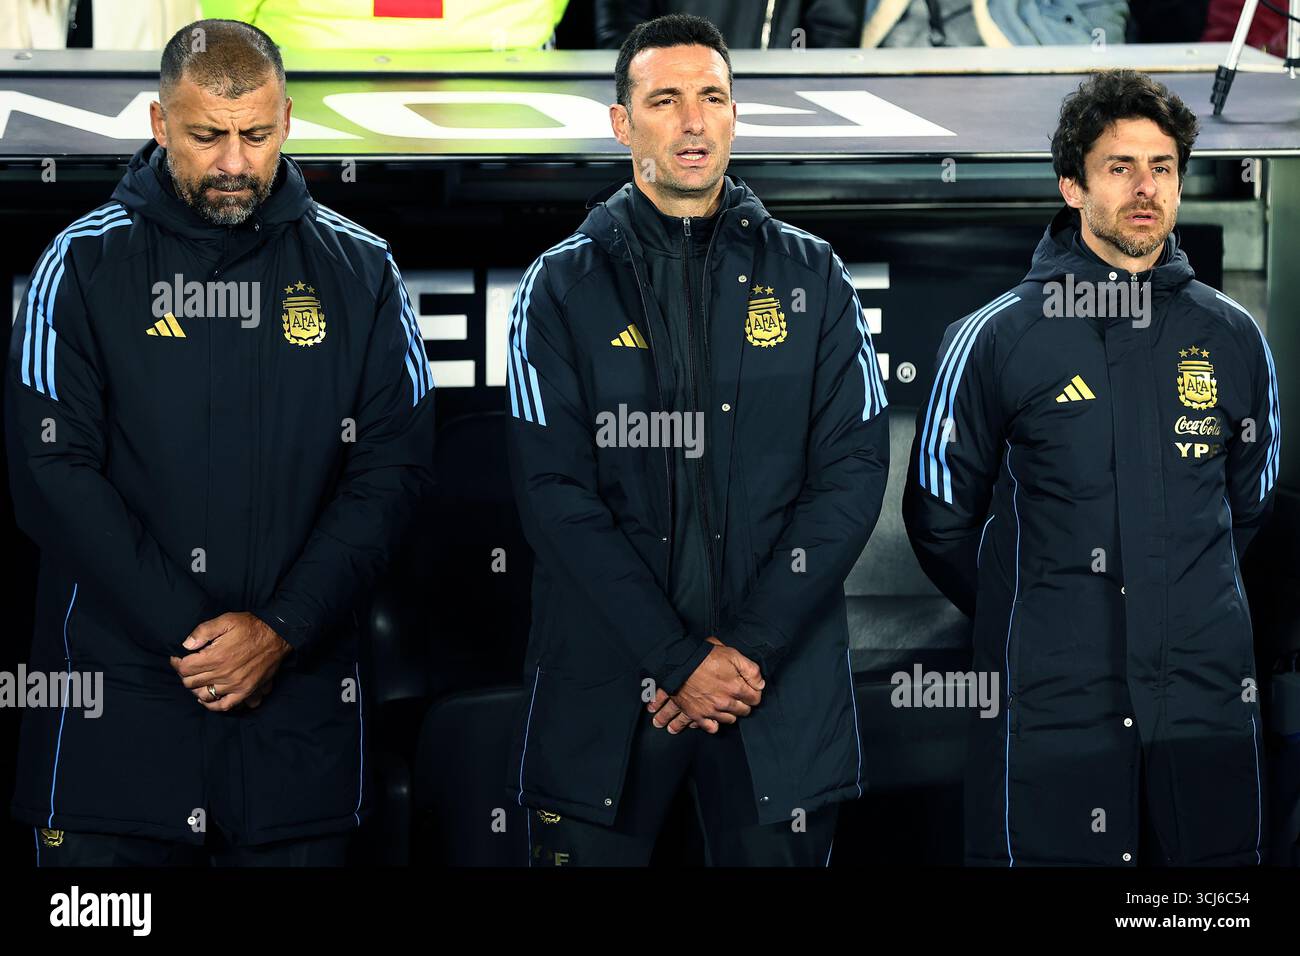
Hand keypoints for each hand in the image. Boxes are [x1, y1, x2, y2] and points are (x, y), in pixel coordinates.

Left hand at [169, 612, 291, 711]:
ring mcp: (234, 685)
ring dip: (196, 688)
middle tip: (188, 667)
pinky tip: (207, 698)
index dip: (176, 663)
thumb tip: (186, 645)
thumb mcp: (226, 620)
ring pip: (204, 694)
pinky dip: (212, 704)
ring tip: (197, 680)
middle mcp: (223, 674)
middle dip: (185, 675)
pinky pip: (224, 705)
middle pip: (191, 683)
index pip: (184, 668)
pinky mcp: (245, 691)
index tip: (177, 658)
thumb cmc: (251, 626)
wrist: (278, 636)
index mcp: (215, 656)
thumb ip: (203, 631)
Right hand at [649, 636, 763, 733]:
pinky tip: (714, 717)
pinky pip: (711, 727)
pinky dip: (713, 724)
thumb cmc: (705, 656)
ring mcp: (711, 711)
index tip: (748, 689)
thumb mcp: (732, 654)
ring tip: (725, 704)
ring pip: (729, 720)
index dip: (753, 693)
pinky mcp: (697, 715)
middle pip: (743, 711)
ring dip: (729, 713)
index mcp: (736, 688)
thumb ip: (751, 670)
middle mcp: (725, 703)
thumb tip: (760, 684)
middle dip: (742, 703)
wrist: (679, 662)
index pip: (755, 699)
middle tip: (736, 695)